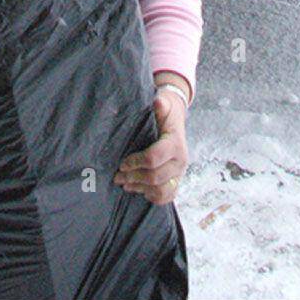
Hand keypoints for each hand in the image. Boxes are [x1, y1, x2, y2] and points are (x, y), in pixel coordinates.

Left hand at [113, 88, 188, 205]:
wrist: (176, 122)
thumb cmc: (165, 113)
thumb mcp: (164, 104)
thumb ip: (161, 104)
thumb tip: (157, 101)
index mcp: (176, 143)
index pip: (154, 158)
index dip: (136, 162)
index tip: (122, 163)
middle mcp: (181, 161)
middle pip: (155, 177)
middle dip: (133, 177)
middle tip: (117, 176)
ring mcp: (180, 174)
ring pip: (160, 191)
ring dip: (140, 188)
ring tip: (126, 184)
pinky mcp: (177, 182)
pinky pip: (166, 197)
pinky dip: (151, 196)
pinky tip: (139, 189)